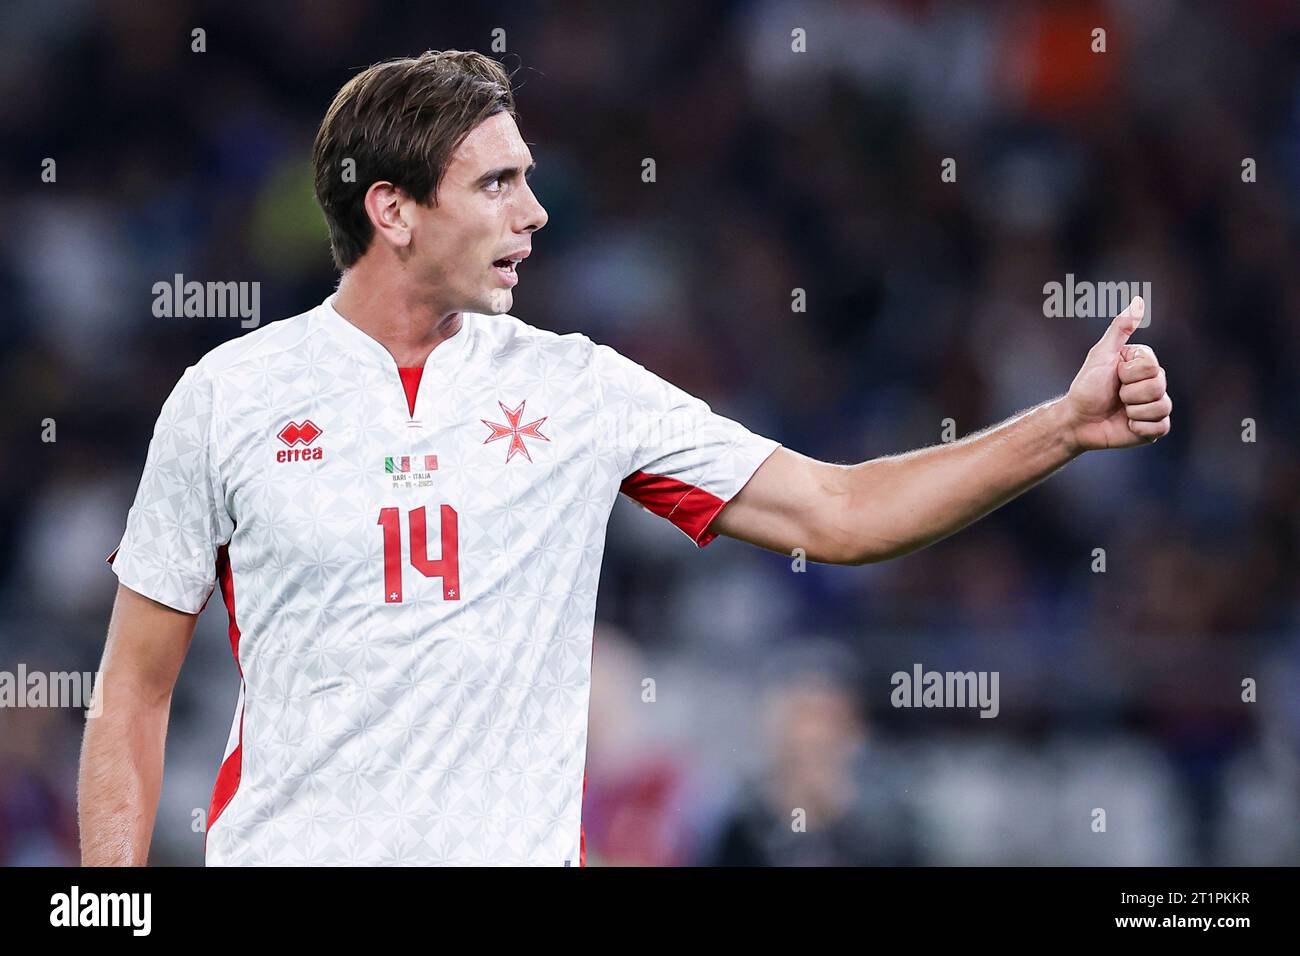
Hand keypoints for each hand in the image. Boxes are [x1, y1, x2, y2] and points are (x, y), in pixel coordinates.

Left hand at [1063, 296, 1171, 451]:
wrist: (1077, 420)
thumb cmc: (1087, 386)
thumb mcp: (1101, 354)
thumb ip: (1120, 329)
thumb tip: (1137, 301)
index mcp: (1145, 364)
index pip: (1151, 366)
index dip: (1128, 374)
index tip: (1115, 375)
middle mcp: (1155, 383)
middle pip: (1158, 386)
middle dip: (1129, 393)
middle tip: (1116, 395)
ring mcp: (1155, 406)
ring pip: (1161, 407)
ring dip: (1133, 411)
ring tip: (1121, 410)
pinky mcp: (1154, 428)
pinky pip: (1160, 426)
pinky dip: (1140, 428)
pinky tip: (1128, 425)